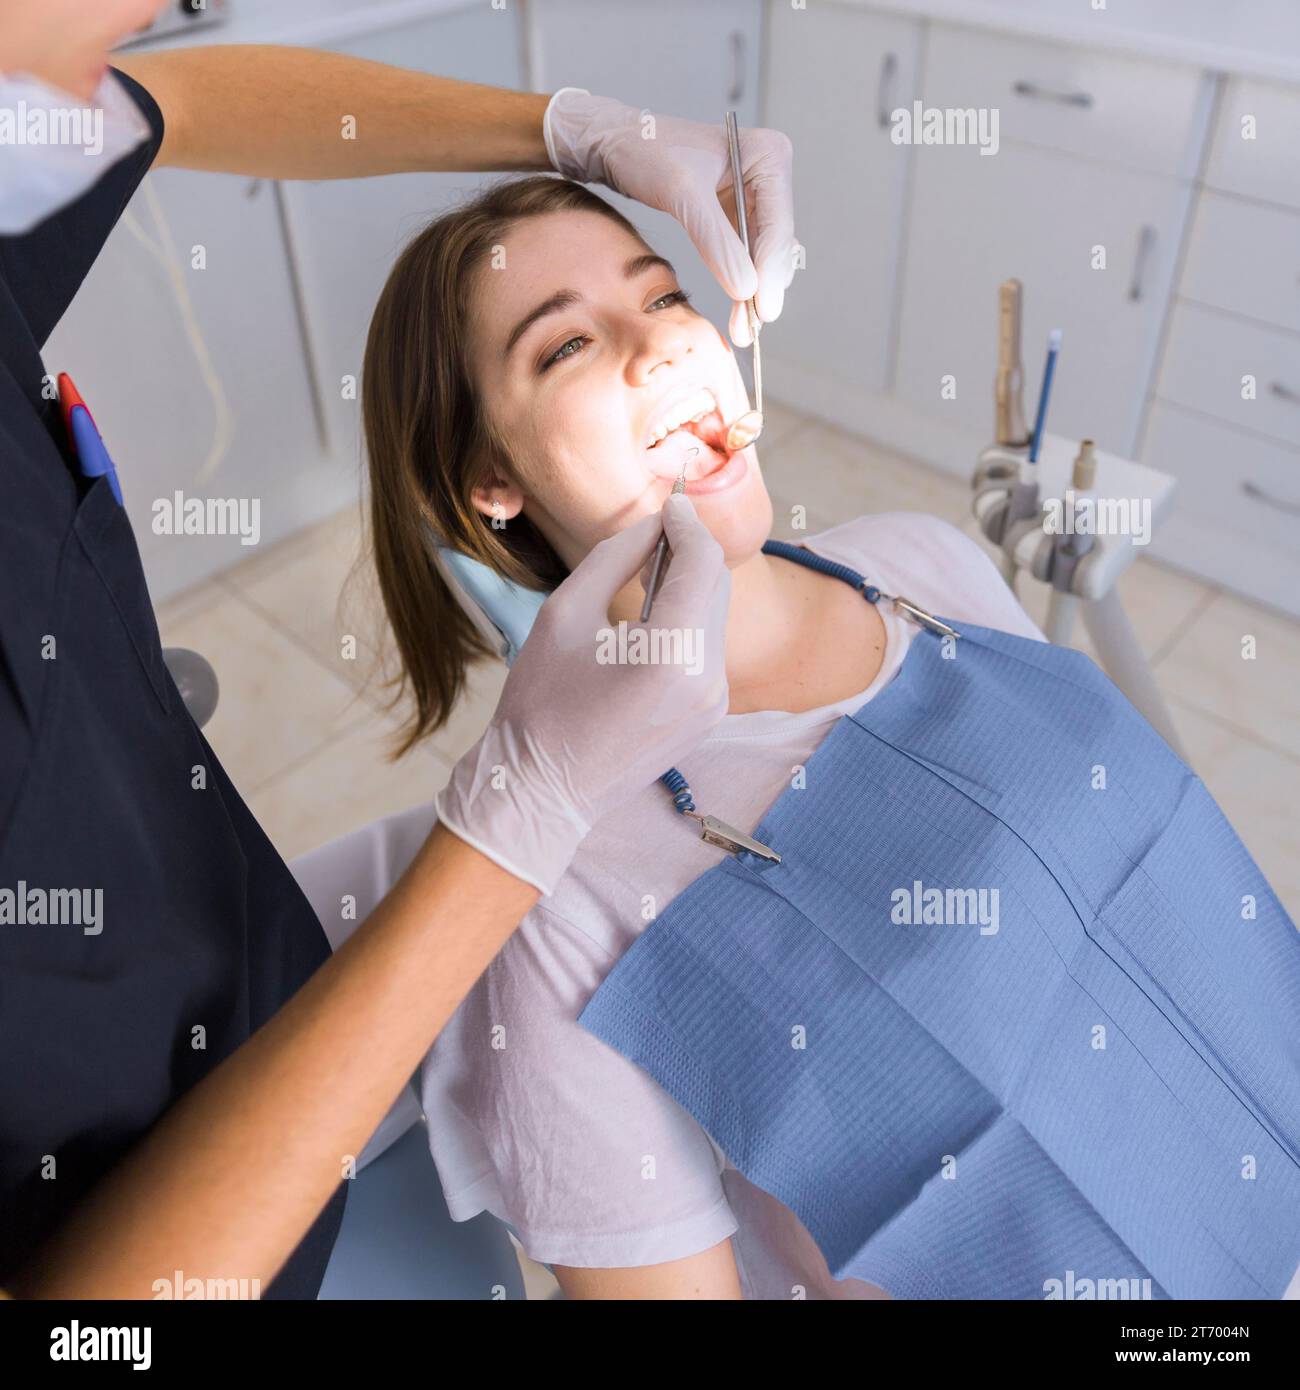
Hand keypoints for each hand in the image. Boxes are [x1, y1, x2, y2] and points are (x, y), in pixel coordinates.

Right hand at [435, 495, 730, 894]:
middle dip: (690, 550)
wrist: (543, 790)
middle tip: (653, 530)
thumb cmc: (540, 704)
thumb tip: (652, 524)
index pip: (703, 563)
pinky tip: (652, 617)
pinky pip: (709, 648)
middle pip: (716, 586)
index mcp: (671, 654)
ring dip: (689, 584)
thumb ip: (614, 557)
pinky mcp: (710, 714)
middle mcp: (706, 679)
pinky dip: (688, 620)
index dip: (688, 523)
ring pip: (715, 615)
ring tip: (647, 572)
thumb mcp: (564, 614)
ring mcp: (714, 701)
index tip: (668, 504)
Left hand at [544, 87, 796, 346]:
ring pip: (764, 254)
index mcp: (768, 155)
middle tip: (750, 329)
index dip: (771, 272)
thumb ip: (717, 243)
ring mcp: (756, 194)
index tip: (763, 311)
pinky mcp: (737, 212)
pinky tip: (736, 309)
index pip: (778, 225)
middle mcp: (769, 173)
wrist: (617, 142)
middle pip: (776, 242)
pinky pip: (747, 253)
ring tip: (741, 327)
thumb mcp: (683, 196)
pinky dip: (741, 280)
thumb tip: (747, 291)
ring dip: (754, 290)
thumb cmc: (647, 152)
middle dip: (764, 287)